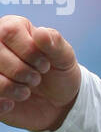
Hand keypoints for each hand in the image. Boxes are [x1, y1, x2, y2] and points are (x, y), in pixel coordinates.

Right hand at [0, 16, 81, 131]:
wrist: (57, 103)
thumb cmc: (59, 74)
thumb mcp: (65, 58)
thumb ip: (55, 44)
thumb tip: (41, 32)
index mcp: (13, 27)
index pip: (9, 31)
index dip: (29, 51)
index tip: (45, 65)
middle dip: (22, 71)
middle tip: (36, 79)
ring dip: (13, 88)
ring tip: (26, 91)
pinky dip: (5, 103)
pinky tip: (13, 103)